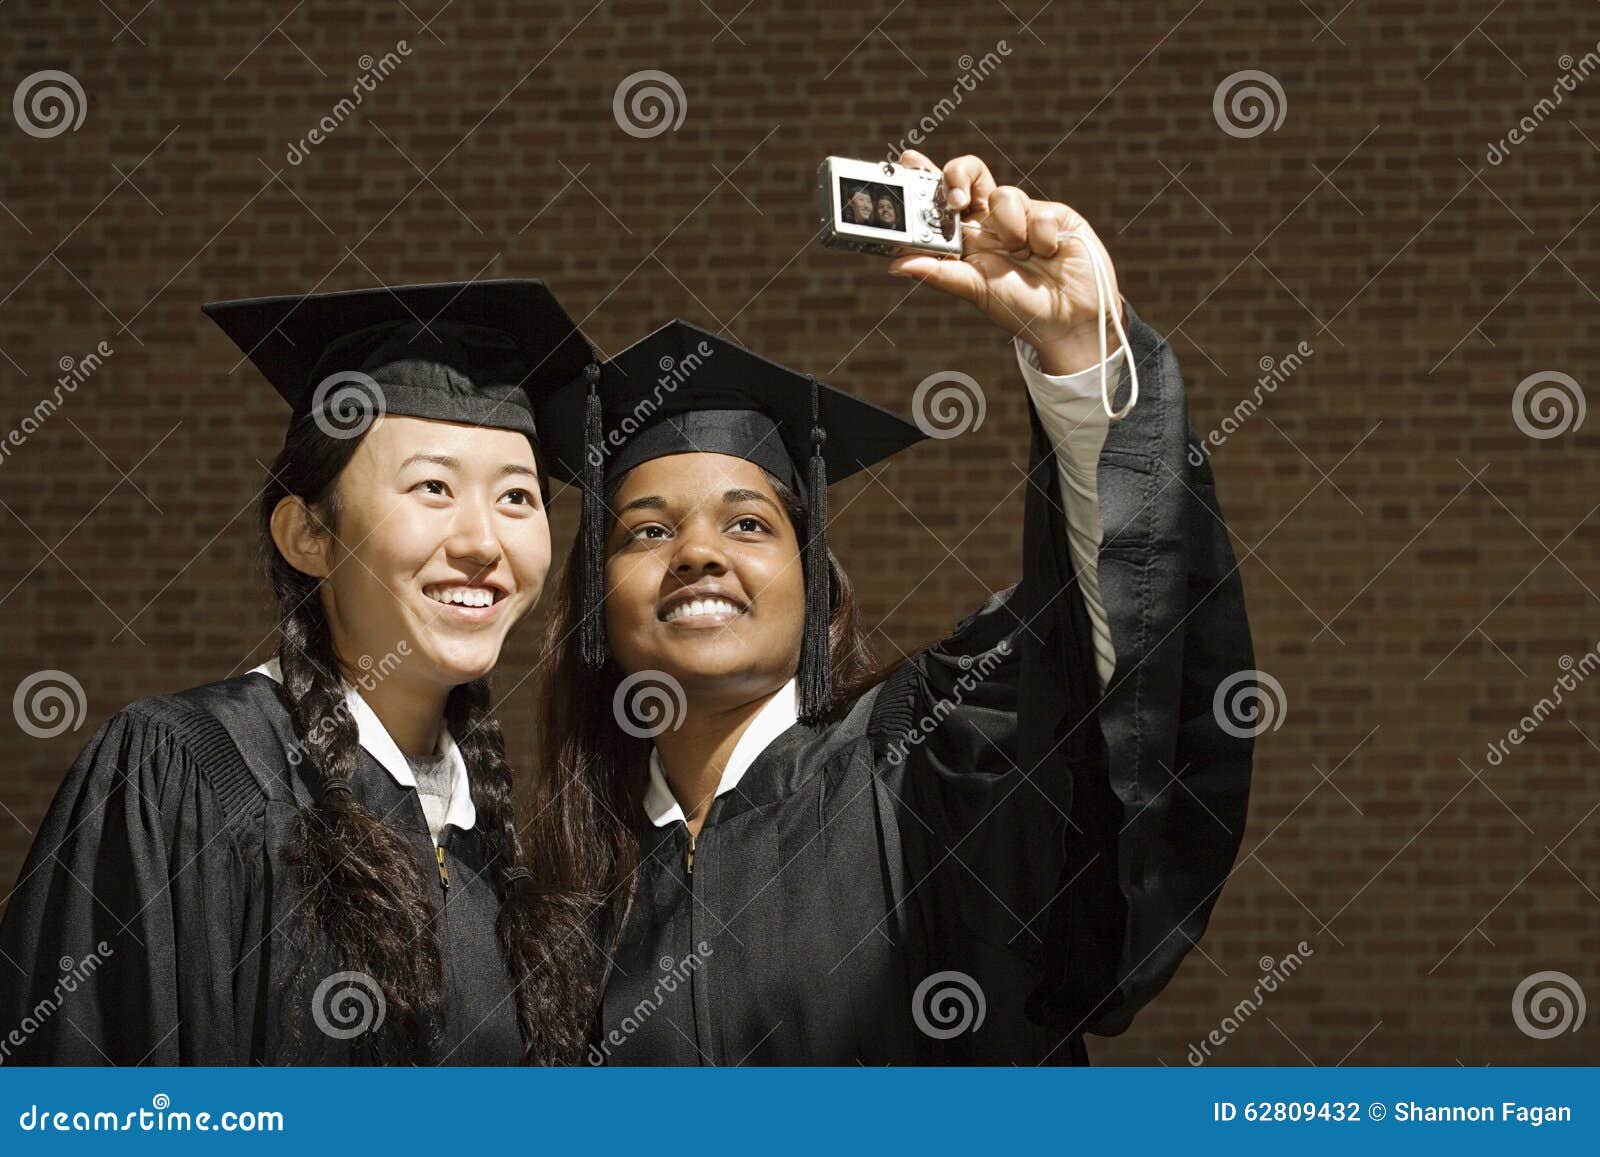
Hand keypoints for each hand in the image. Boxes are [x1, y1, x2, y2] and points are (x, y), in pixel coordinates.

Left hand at [887, 150, 1121, 375]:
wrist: (1071, 321)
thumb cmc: (1020, 310)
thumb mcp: (975, 290)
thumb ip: (939, 272)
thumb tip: (895, 265)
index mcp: (968, 239)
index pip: (942, 199)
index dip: (926, 176)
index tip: (909, 161)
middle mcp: (992, 222)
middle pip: (969, 175)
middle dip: (958, 177)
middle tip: (958, 202)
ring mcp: (1023, 215)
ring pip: (1003, 195)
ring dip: (1011, 229)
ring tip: (1026, 255)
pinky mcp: (1054, 215)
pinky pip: (1039, 210)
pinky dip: (1042, 237)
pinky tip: (1050, 255)